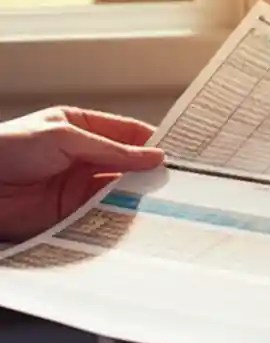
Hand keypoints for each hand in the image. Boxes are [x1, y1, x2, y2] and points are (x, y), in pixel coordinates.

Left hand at [0, 107, 164, 242]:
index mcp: (81, 127)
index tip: (179, 151)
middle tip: (178, 178)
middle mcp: (83, 157)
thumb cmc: (7, 148)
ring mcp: (78, 186)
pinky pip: (104, 214)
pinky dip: (121, 215)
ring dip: (139, 194)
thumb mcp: (65, 136)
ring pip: (120, 190)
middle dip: (151, 170)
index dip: (153, 141)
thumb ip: (111, 149)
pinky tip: (138, 215)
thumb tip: (153, 156)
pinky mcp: (72, 214)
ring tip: (165, 197)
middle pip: (128, 164)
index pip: (127, 133)